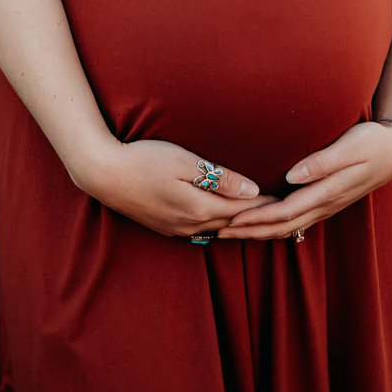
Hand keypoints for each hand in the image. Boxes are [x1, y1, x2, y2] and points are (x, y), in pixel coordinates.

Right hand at [72, 138, 263, 237]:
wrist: (103, 174)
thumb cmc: (143, 159)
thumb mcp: (184, 162)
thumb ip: (220, 178)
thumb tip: (251, 190)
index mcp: (199, 207)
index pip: (242, 209)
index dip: (266, 204)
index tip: (288, 199)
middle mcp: (191, 224)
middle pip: (233, 223)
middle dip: (257, 218)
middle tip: (282, 212)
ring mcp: (176, 229)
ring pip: (217, 230)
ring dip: (238, 225)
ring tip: (259, 219)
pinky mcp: (165, 228)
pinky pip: (200, 232)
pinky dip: (218, 227)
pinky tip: (223, 223)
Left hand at [216, 120, 391, 239]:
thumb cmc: (372, 141)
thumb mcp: (350, 146)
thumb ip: (322, 162)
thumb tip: (292, 176)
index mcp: (327, 192)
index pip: (284, 212)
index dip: (256, 219)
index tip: (230, 220)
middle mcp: (325, 204)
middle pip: (282, 226)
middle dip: (250, 231)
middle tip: (217, 232)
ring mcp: (326, 205)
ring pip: (288, 227)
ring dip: (259, 232)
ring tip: (231, 231)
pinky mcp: (327, 201)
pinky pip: (296, 220)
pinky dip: (274, 226)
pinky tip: (260, 223)